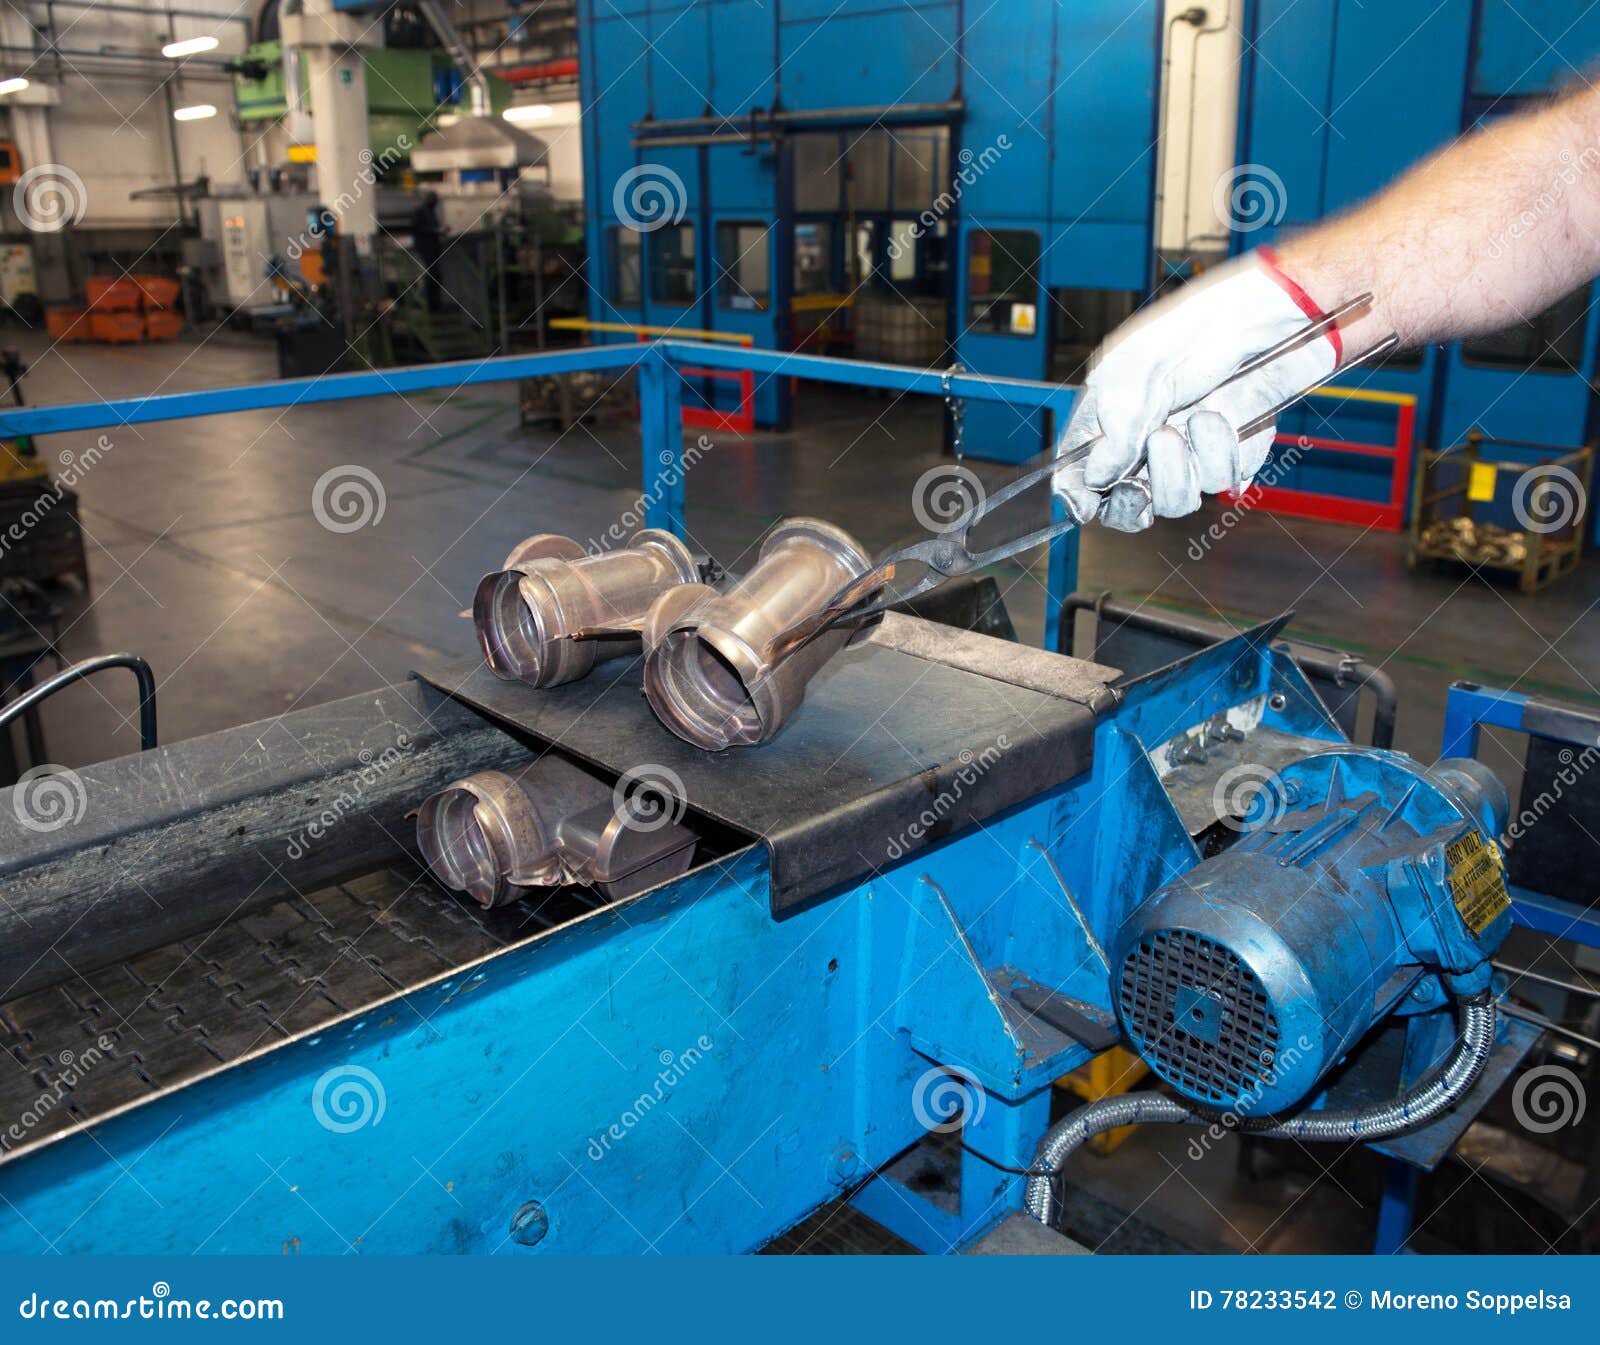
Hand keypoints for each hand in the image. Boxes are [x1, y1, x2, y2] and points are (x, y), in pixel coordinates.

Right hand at [1052, 250, 1341, 531]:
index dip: (1080, 495)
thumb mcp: (1133, 376)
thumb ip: (1112, 434)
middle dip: (1135, 495)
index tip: (1088, 505)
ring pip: (1176, 500)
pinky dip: (1224, 449)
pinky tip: (1228, 415)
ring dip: (1185, 464)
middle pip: (1126, 503)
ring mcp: (1190, 454)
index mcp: (1110, 418)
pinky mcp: (1230, 458)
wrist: (1267, 324)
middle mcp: (1146, 442)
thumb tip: (1092, 480)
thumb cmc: (1194, 331)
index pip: (1080, 472)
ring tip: (1199, 417)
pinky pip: (1221, 481)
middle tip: (1143, 472)